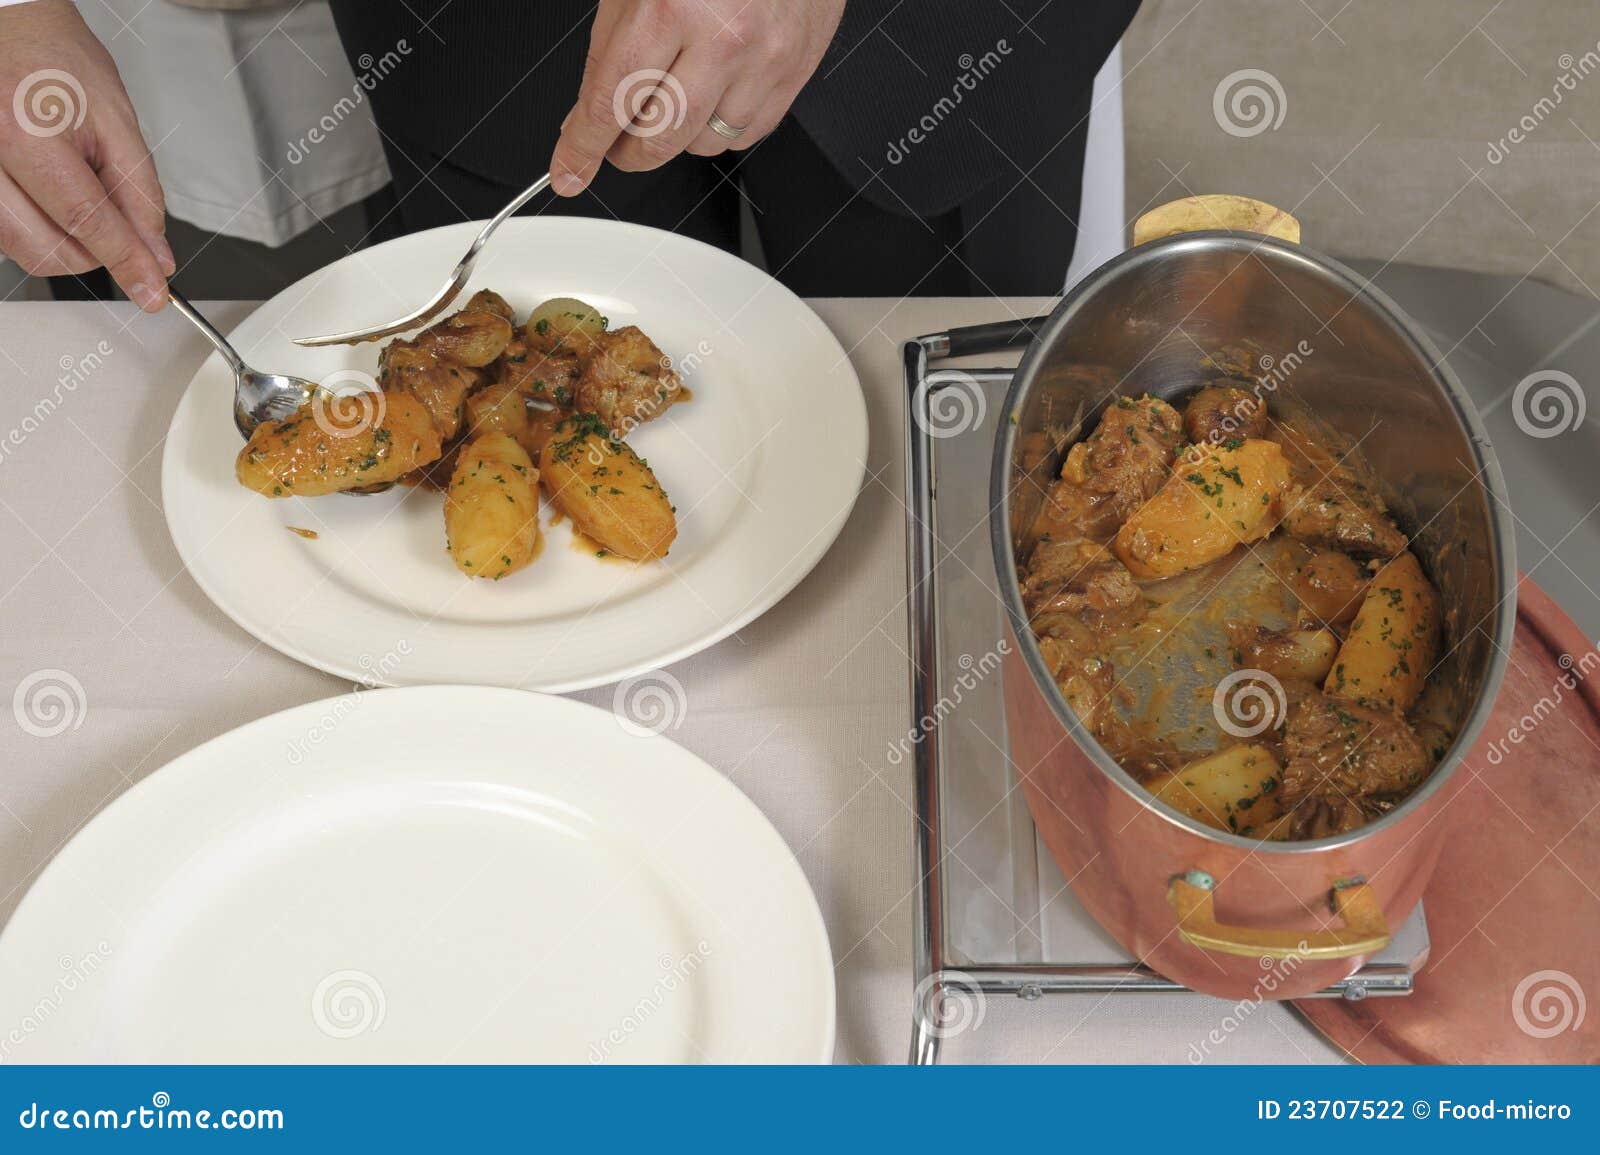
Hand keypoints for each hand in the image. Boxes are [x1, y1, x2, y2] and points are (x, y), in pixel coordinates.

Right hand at [0, 0, 172, 309]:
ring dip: (65, 243)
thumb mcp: (117, 120)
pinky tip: (51, 198)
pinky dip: (38, 231)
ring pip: (22, 249)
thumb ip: (139, 194)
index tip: (152, 292)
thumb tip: (154, 254)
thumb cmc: (56, 59)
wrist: (8, 27)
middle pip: (48, 248)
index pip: (86, 219)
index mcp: (27, 132)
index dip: (125, 262)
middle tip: (120, 231)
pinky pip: (4, 233)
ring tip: (77, 192)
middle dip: (95, 255)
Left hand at [549, 0, 845, 195]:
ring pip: (702, 144)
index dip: (584, 147)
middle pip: (659, 138)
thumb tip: (587, 116)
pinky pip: (745, 134)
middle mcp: (721, 38)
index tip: (570, 172)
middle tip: (616, 144)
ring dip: (677, 134)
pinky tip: (712, 92)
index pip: (611, 101)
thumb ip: (609, 49)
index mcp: (668, 6)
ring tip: (672, 97)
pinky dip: (719, 126)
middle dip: (628, 152)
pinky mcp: (793, 73)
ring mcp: (763, 61)